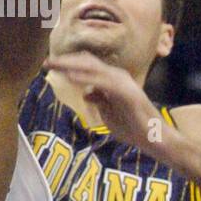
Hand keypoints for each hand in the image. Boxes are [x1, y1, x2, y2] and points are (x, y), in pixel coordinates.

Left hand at [45, 51, 167, 154]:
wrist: (155, 139)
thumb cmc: (134, 128)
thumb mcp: (109, 114)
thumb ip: (99, 100)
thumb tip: (87, 92)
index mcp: (114, 80)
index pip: (88, 67)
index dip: (69, 64)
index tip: (50, 65)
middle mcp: (118, 77)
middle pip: (88, 63)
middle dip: (66, 62)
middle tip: (46, 62)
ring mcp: (123, 83)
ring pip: (93, 69)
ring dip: (72, 66)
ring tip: (54, 65)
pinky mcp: (126, 93)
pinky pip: (103, 83)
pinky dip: (86, 78)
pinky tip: (71, 77)